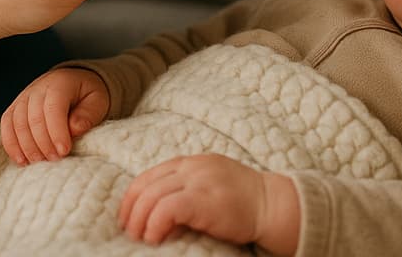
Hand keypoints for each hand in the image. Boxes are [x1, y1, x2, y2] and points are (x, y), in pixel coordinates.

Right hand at [1, 67, 109, 164]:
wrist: (72, 83)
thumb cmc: (86, 96)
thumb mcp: (97, 101)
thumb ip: (88, 114)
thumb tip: (74, 129)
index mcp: (60, 83)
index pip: (53, 108)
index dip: (57, 131)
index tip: (64, 151)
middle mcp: (38, 88)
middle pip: (33, 118)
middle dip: (43, 143)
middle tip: (55, 160)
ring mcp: (23, 97)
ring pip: (17, 123)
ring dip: (27, 146)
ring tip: (40, 163)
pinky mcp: (15, 108)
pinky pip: (7, 126)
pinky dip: (11, 144)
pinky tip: (21, 160)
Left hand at [118, 154, 299, 254]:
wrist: (273, 204)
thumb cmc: (245, 200)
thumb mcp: (212, 182)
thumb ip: (188, 186)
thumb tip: (159, 209)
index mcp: (191, 162)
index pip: (149, 175)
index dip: (132, 197)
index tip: (128, 217)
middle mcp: (191, 167)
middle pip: (146, 185)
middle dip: (131, 210)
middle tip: (129, 231)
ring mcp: (197, 181)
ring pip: (152, 196)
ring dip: (139, 220)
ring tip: (140, 238)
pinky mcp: (203, 199)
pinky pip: (167, 209)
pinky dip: (154, 224)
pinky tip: (155, 238)